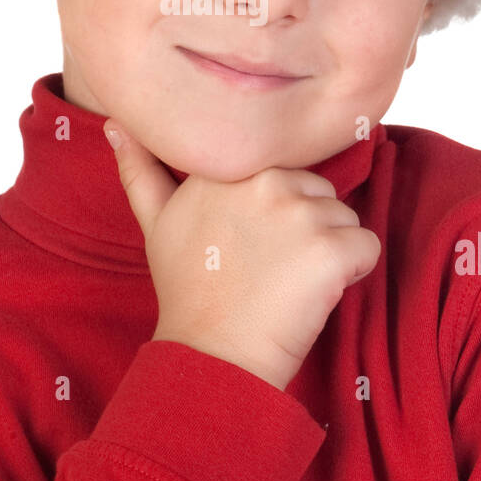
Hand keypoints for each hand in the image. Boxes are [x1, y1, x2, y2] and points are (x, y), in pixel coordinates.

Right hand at [104, 120, 380, 391]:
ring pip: (344, 218)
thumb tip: (114, 123)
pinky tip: (315, 294)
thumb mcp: (155, 222)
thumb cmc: (187, 292)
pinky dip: (353, 273)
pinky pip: (366, 247)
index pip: (282, 172)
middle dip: (304, 227)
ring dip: (329, 251)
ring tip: (287, 284)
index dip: (274, 212)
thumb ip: (139, 168)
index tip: (249, 246)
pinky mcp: (331, 248)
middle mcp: (265, 179)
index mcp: (227, 167)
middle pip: (317, 191)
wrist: (213, 357)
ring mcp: (300, 212)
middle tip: (267, 269)